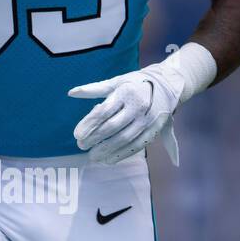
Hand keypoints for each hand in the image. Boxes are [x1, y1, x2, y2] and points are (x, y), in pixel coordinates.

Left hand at [68, 64, 184, 164]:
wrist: (168, 85)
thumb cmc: (136, 83)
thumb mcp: (116, 81)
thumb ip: (93, 89)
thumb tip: (71, 93)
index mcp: (126, 92)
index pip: (104, 111)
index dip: (89, 124)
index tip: (77, 135)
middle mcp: (138, 106)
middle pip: (112, 127)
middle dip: (95, 138)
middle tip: (81, 146)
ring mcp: (147, 120)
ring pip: (124, 139)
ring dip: (106, 150)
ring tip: (93, 156)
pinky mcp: (153, 130)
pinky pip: (136, 146)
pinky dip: (121, 154)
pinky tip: (108, 159)